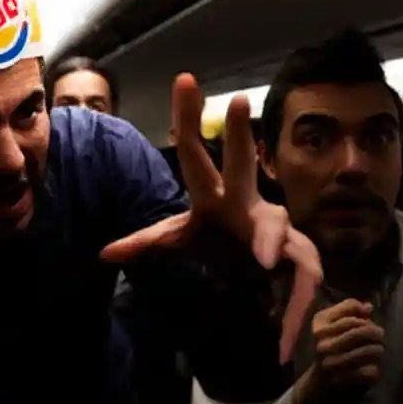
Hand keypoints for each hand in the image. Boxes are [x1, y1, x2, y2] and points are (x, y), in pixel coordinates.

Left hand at [100, 73, 322, 363]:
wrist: (262, 265)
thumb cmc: (220, 239)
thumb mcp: (180, 240)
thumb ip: (148, 243)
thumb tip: (103, 253)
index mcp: (213, 194)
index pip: (194, 154)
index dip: (187, 119)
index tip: (185, 79)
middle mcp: (245, 200)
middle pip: (240, 164)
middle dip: (240, 136)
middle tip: (238, 100)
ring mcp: (273, 225)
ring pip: (276, 223)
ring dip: (271, 238)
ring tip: (263, 258)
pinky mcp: (298, 257)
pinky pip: (299, 273)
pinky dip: (289, 302)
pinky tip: (281, 324)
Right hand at [292, 299, 383, 403]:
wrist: (319, 381)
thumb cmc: (330, 347)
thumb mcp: (331, 325)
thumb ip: (348, 311)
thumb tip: (368, 307)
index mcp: (319, 327)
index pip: (351, 311)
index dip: (364, 316)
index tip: (366, 322)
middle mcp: (323, 344)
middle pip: (364, 330)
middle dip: (377, 333)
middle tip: (379, 337)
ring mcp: (332, 363)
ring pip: (371, 350)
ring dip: (378, 350)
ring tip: (376, 351)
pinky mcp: (343, 380)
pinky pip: (370, 370)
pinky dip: (374, 368)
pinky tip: (370, 367)